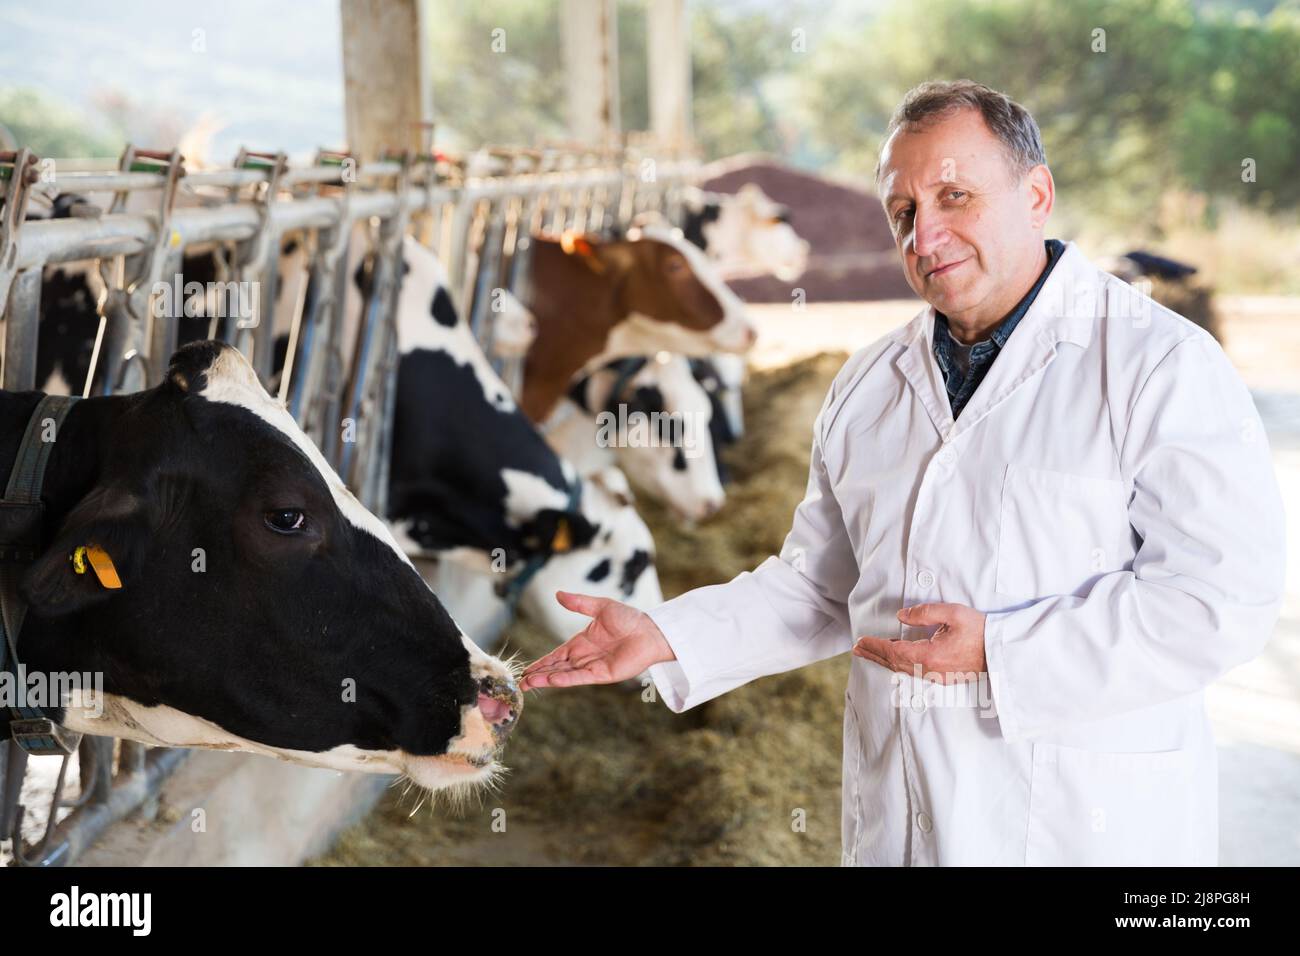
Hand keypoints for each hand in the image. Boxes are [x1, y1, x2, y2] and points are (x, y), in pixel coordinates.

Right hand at [518, 591, 675, 690]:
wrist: (650, 630)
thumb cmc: (629, 618)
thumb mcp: (600, 606)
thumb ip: (579, 603)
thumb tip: (558, 594)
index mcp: (581, 642)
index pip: (556, 655)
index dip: (541, 662)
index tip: (526, 670)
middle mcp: (584, 657)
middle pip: (556, 668)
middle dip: (538, 675)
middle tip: (520, 683)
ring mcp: (593, 666)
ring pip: (564, 674)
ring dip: (547, 679)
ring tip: (529, 684)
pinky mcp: (603, 674)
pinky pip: (580, 677)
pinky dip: (566, 679)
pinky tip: (552, 680)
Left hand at [852, 603, 986, 683]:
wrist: (1001, 652)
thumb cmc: (980, 631)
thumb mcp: (953, 613)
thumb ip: (925, 613)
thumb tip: (901, 615)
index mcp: (929, 655)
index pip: (893, 651)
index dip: (875, 646)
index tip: (861, 641)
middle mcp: (930, 670)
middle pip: (894, 663)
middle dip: (874, 654)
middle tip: (857, 648)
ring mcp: (937, 676)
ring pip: (903, 669)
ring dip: (885, 660)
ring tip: (871, 652)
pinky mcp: (944, 678)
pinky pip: (915, 673)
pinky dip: (900, 665)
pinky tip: (896, 659)